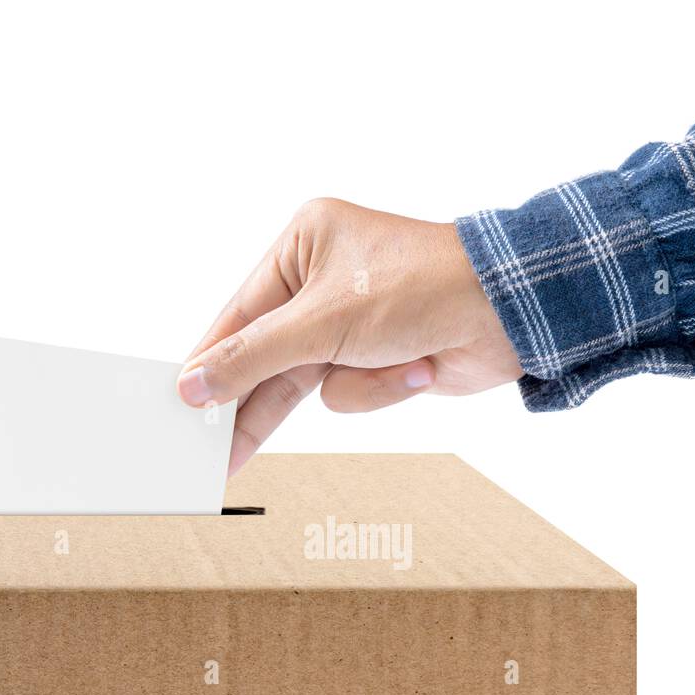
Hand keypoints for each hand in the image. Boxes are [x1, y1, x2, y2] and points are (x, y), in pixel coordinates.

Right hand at [179, 198, 522, 474]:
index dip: (210, 359)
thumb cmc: (422, 288)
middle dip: (249, 399)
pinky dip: (377, 389)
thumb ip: (252, 358)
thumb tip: (193, 384)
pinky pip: (347, 392)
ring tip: (327, 405)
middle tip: (207, 448)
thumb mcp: (323, 323)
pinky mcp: (376, 354)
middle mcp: (322, 278)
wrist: (515, 313)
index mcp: (302, 245)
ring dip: (344, 385)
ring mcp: (350, 320)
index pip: (239, 313)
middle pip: (266, 354)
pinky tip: (413, 368)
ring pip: (307, 380)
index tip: (179, 399)